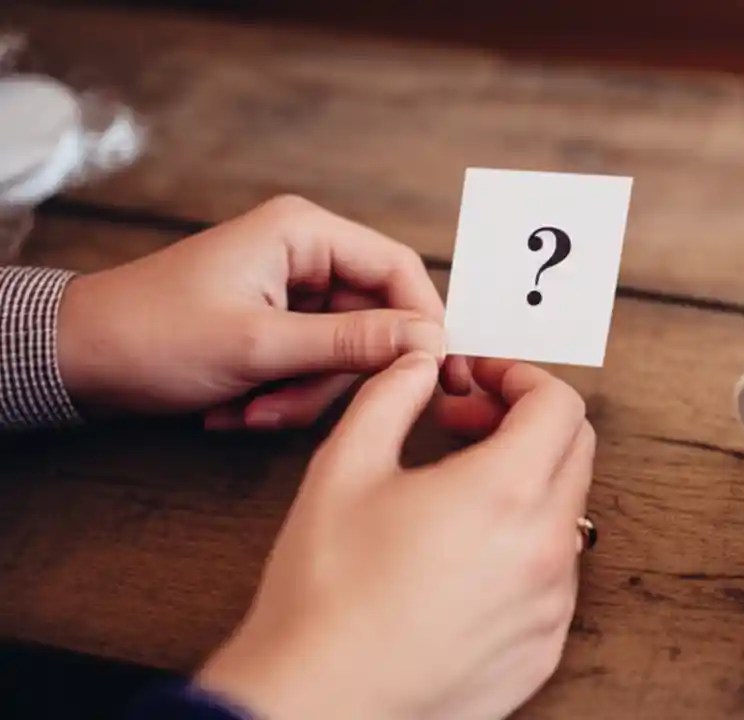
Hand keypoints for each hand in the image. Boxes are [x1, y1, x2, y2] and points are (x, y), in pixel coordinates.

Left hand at [56, 194, 471, 428]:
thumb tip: (429, 341)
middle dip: (337, 374)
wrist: (78, 360)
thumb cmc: (154, 335)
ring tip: (252, 410)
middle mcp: (305, 255)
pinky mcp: (277, 325)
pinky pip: (313, 366)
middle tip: (291, 406)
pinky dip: (285, 396)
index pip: (399, 268)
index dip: (422, 320)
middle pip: (374, 319)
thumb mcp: (260, 346)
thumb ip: (351, 343)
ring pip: (344, 352)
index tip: (432, 372)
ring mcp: (291, 293)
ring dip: (305, 393)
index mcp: (305, 233)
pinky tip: (239, 408)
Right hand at [197, 356, 593, 719]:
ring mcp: (552, 605)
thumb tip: (419, 363)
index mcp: (507, 492)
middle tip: (463, 426)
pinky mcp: (543, 649)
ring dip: (525, 485)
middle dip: (525, 421)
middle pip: (575, 451)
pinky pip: (554, 576)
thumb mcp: (344, 468)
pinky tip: (463, 557)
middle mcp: (547, 548)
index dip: (520, 377)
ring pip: (566, 514)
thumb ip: (391, 395)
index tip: (481, 381)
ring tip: (454, 494)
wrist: (316, 706)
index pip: (558, 404)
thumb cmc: (324, 595)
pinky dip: (523, 547)